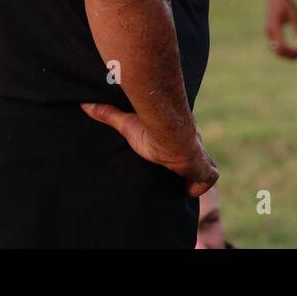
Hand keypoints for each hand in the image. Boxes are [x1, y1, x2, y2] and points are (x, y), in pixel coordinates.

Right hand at [80, 103, 218, 196]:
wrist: (169, 131)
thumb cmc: (150, 125)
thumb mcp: (127, 123)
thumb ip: (110, 115)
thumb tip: (85, 104)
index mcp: (179, 133)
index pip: (186, 139)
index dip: (182, 148)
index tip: (172, 155)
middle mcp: (192, 142)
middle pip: (200, 152)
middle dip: (193, 164)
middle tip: (179, 175)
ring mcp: (199, 155)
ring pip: (208, 166)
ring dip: (199, 176)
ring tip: (186, 186)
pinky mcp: (201, 167)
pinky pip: (210, 178)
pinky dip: (201, 185)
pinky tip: (189, 191)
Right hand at [266, 0, 296, 58]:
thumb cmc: (286, 2)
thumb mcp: (294, 14)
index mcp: (274, 27)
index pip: (283, 47)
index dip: (293, 53)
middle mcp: (269, 31)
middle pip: (278, 51)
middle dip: (290, 56)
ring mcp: (268, 31)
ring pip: (275, 49)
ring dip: (287, 53)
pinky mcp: (269, 30)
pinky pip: (275, 45)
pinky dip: (283, 49)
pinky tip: (292, 48)